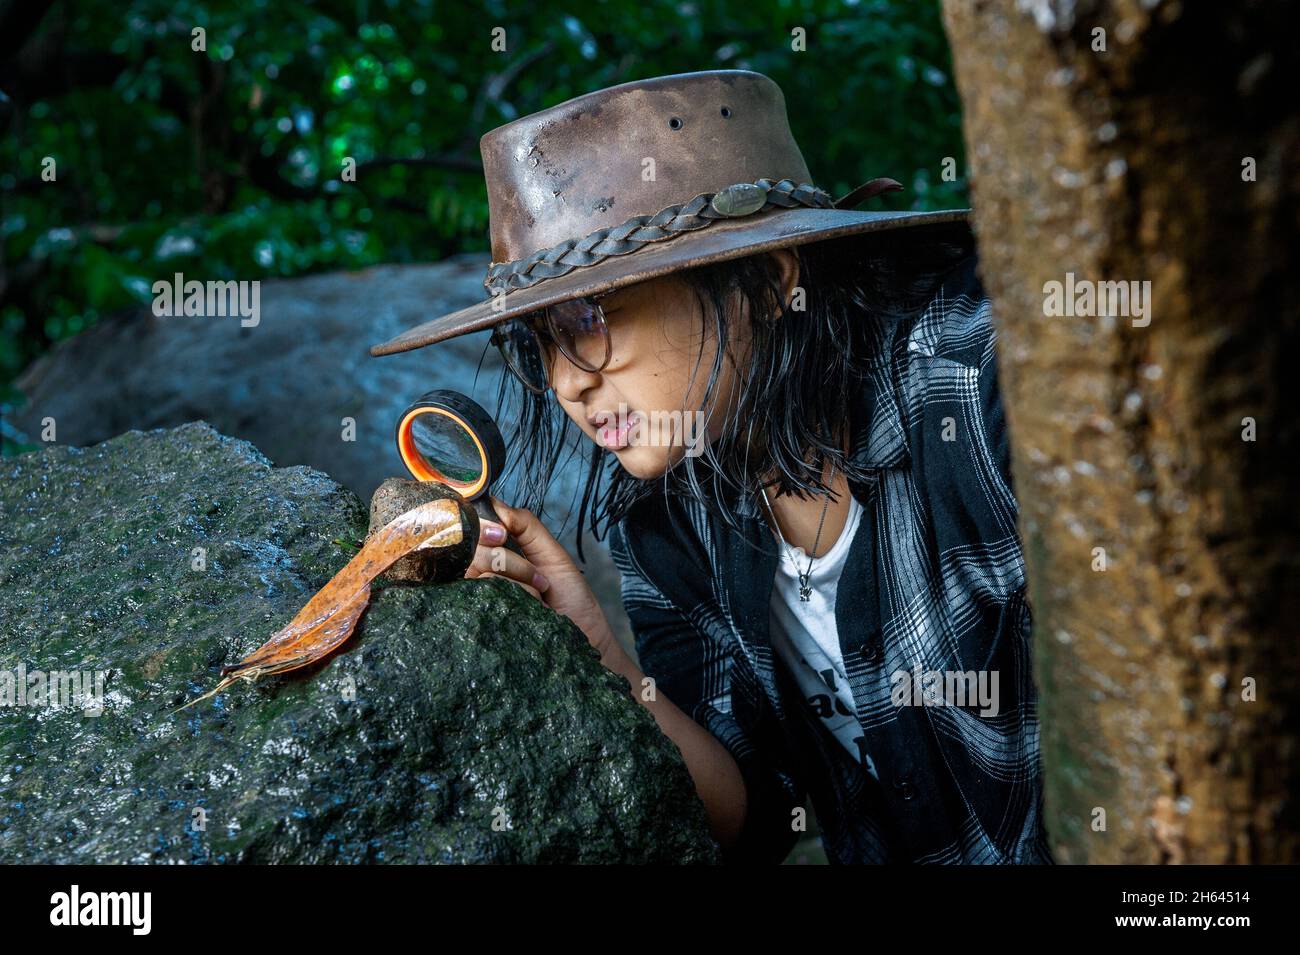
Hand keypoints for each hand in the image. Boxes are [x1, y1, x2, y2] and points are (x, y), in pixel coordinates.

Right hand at [465, 496, 615, 659]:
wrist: (585, 638)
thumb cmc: (572, 601)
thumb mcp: (552, 554)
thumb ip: (526, 526)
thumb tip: (495, 500)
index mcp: (494, 561)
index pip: (471, 534)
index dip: (480, 526)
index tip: (501, 532)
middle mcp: (480, 579)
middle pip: (474, 550)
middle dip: (511, 559)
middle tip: (539, 579)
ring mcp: (479, 601)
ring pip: (482, 570)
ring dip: (520, 579)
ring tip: (540, 596)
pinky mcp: (481, 620)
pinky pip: (487, 591)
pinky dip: (518, 593)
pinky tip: (531, 608)